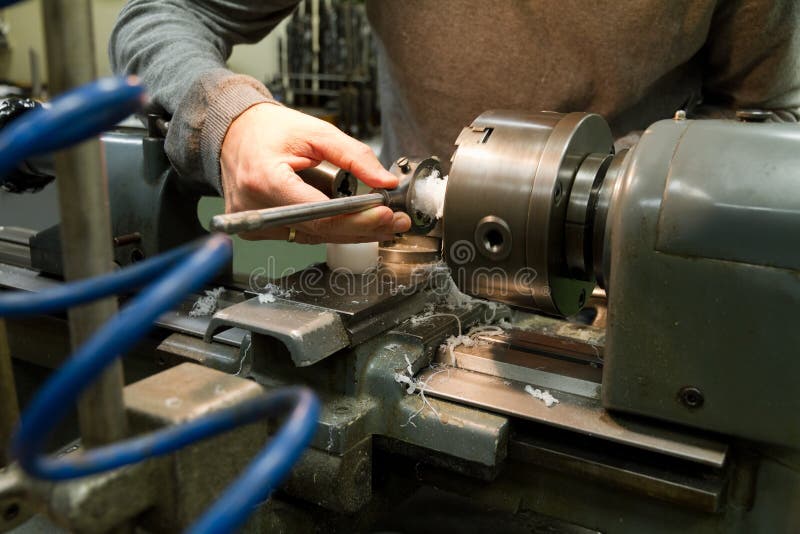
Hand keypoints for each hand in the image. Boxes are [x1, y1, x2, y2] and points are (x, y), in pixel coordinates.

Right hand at [220, 103, 410, 242]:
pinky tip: (356, 223)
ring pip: (314, 237)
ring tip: (382, 222)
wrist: (232, 134)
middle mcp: (256, 208)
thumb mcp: (316, 132)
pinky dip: (330, 229)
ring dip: (350, 231)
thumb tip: (384, 181)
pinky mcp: (259, 231)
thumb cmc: (268, 130)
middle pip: (319, 230)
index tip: (385, 213)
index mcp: (265, 179)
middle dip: (362, 228)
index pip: (317, 212)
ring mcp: (255, 223)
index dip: (355, 218)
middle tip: (395, 222)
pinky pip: (303, 235)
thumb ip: (353, 156)